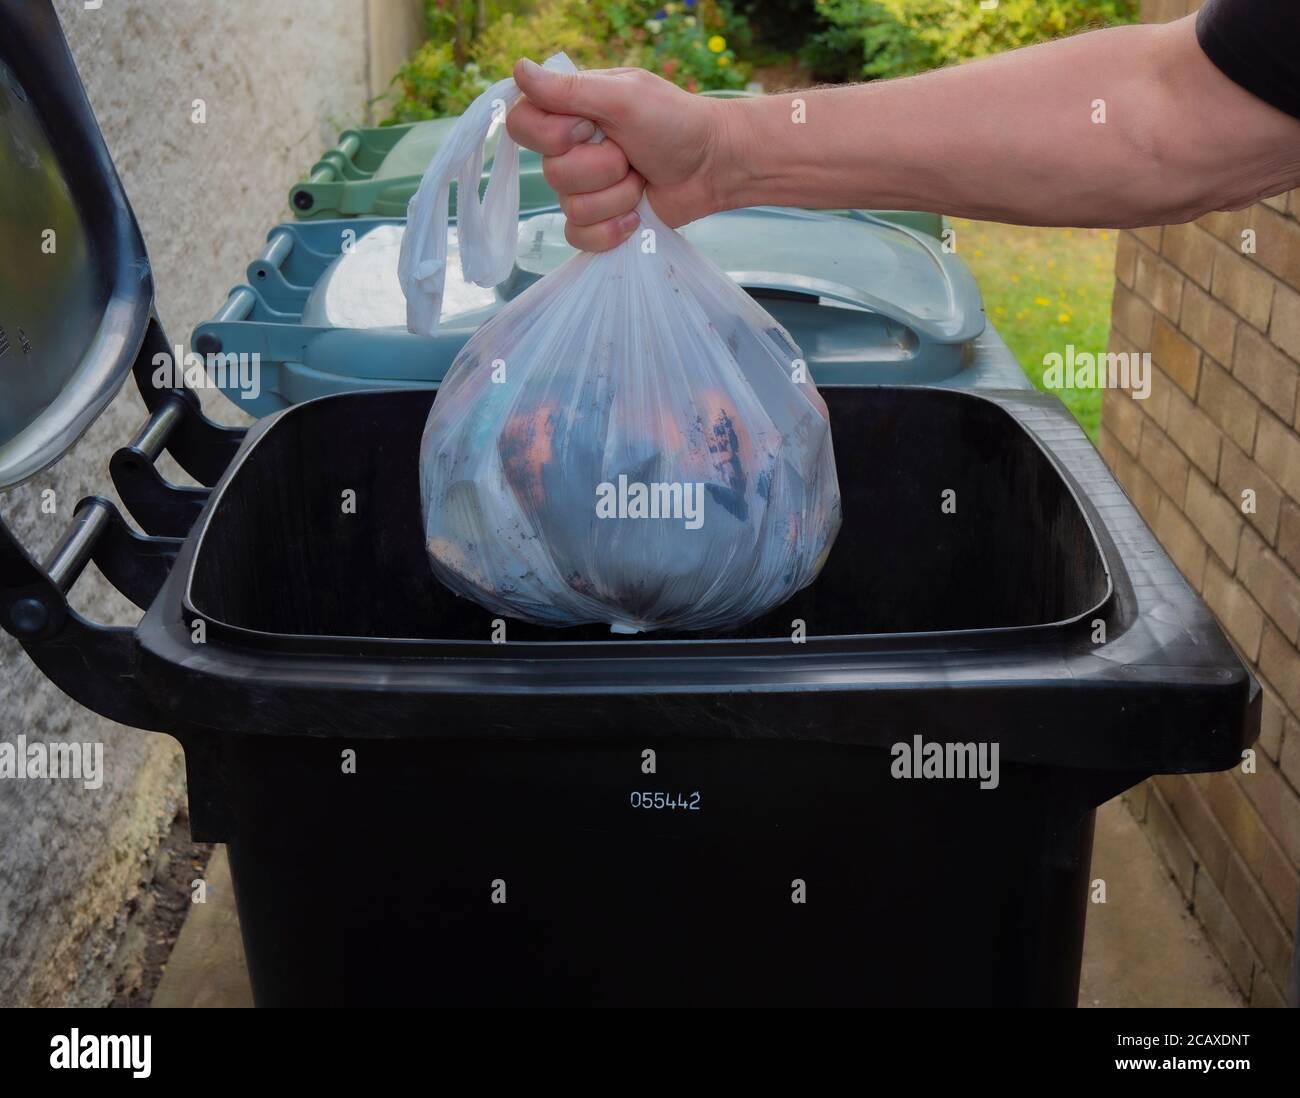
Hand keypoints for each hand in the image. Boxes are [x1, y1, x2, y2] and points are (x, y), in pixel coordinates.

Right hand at [507, 59, 731, 250]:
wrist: (714, 167)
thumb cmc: (676, 122)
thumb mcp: (624, 97)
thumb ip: (571, 89)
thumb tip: (518, 69)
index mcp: (570, 112)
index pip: (522, 124)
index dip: (552, 135)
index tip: (590, 128)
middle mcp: (571, 150)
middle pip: (553, 174)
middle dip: (602, 169)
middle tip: (632, 154)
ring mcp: (585, 189)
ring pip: (571, 208)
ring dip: (617, 197)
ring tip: (641, 180)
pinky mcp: (599, 221)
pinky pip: (581, 238)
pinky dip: (613, 230)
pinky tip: (637, 216)